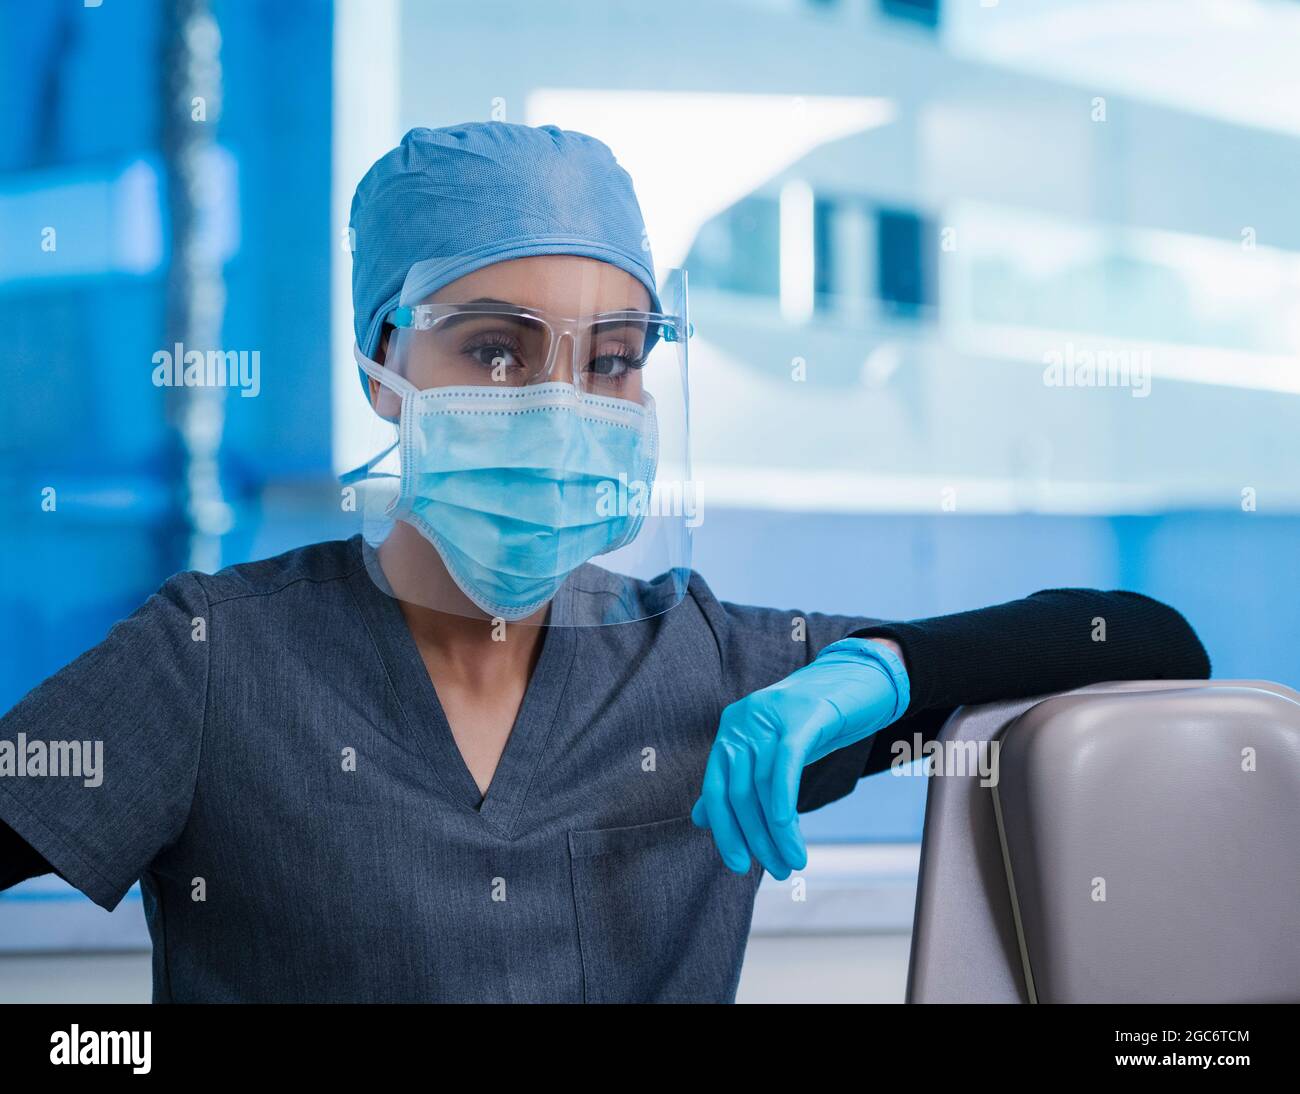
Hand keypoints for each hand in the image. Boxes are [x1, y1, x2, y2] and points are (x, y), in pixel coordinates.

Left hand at [691, 638, 908, 878]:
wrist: (862, 680)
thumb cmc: (818, 721)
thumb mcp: (775, 753)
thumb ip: (738, 781)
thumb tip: (700, 817)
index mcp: (732, 729)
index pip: (716, 788)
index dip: (725, 830)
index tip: (739, 864)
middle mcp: (743, 720)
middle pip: (737, 791)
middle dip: (754, 838)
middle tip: (777, 871)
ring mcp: (770, 715)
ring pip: (762, 786)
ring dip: (775, 833)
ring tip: (792, 862)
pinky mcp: (801, 715)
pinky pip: (783, 766)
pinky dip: (782, 803)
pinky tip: (788, 831)